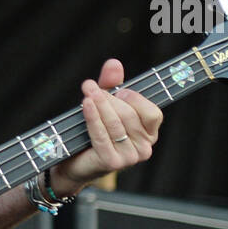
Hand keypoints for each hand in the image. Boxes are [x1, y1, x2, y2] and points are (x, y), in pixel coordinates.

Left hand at [51, 58, 162, 194]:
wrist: (74, 164)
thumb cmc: (93, 133)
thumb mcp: (105, 106)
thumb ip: (111, 85)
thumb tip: (114, 63)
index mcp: (149, 134)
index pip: (153, 113)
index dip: (135, 99)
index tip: (118, 90)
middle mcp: (144, 148)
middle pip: (130, 115)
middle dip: (109, 98)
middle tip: (91, 87)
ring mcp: (129, 158)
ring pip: (116, 123)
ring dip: (100, 105)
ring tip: (87, 91)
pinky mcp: (112, 163)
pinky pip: (102, 134)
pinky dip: (93, 117)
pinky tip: (85, 105)